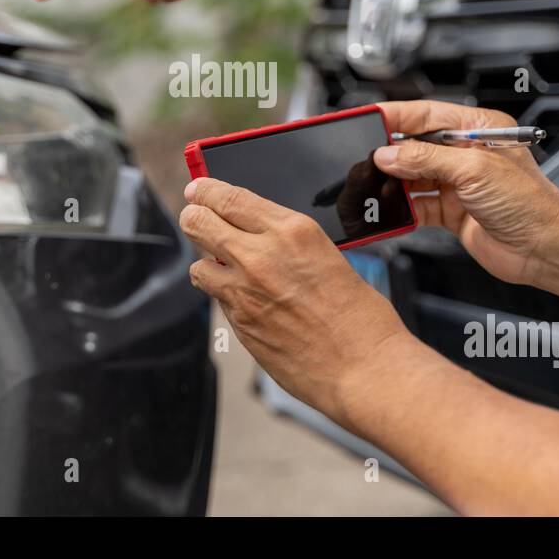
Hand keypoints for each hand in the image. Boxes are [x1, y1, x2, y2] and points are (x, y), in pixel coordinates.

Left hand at [179, 177, 414, 424]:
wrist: (364, 369)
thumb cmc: (361, 317)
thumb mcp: (327, 255)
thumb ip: (287, 241)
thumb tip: (257, 233)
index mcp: (293, 230)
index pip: (230, 197)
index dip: (206, 190)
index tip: (197, 189)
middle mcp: (262, 256)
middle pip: (199, 223)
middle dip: (194, 218)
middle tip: (195, 218)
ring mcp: (245, 292)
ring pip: (198, 265)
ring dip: (208, 264)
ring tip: (225, 268)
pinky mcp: (239, 324)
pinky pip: (217, 299)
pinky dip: (225, 296)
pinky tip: (249, 302)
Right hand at [373, 101, 558, 285]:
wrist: (547, 250)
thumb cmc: (531, 204)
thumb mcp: (474, 170)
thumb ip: (426, 159)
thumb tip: (387, 154)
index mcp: (477, 128)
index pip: (425, 114)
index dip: (393, 116)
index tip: (365, 118)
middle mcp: (466, 153)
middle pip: (414, 145)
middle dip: (388, 152)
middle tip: (362, 156)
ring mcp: (458, 184)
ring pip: (412, 176)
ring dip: (393, 182)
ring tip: (373, 184)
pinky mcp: (452, 211)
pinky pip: (417, 205)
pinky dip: (402, 209)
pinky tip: (391, 210)